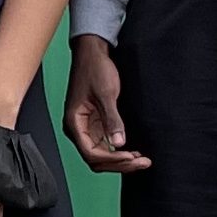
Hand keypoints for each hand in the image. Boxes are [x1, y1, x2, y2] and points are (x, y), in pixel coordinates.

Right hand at [63, 34, 145, 171]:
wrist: (93, 53)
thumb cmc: (95, 69)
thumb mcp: (106, 94)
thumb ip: (112, 119)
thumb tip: (119, 143)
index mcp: (74, 123)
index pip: (91, 153)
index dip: (112, 159)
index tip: (131, 156)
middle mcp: (77, 129)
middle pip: (96, 159)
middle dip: (119, 164)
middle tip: (143, 162)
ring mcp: (86, 128)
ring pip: (101, 155)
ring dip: (120, 160)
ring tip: (142, 159)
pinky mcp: (94, 124)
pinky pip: (105, 145)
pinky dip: (118, 150)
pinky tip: (134, 150)